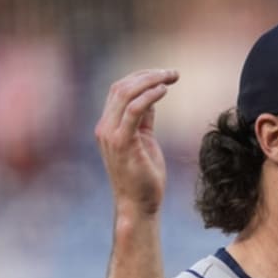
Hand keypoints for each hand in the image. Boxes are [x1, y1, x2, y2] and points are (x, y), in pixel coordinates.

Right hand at [94, 68, 177, 216]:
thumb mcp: (144, 140)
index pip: (119, 90)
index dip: (141, 77)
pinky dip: (149, 96)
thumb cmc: (144, 176)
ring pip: (125, 94)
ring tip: (172, 77)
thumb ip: (143, 119)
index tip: (164, 74)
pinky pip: (133, 110)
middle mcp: (104, 127)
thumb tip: (151, 97)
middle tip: (173, 73)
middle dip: (148, 75)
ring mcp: (110, 134)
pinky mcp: (122, 143)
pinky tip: (164, 90)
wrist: (138, 204)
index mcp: (108, 125)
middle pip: (120, 87)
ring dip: (150, 81)